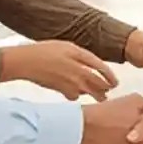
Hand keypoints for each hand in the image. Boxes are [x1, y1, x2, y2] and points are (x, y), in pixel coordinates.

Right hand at [1, 40, 118, 101]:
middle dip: (105, 88)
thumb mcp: (66, 46)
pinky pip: (75, 96)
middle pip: (98, 83)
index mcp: (80, 55)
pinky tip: (76, 92)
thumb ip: (81, 56)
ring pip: (89, 92)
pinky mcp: (62, 91)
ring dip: (95, 95)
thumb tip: (92, 65)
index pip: (102, 68)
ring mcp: (71, 82)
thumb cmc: (44, 50)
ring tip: (100, 97)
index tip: (115, 82)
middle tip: (109, 91)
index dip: (110, 76)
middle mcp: (78, 70)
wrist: (27, 61)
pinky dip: (77, 95)